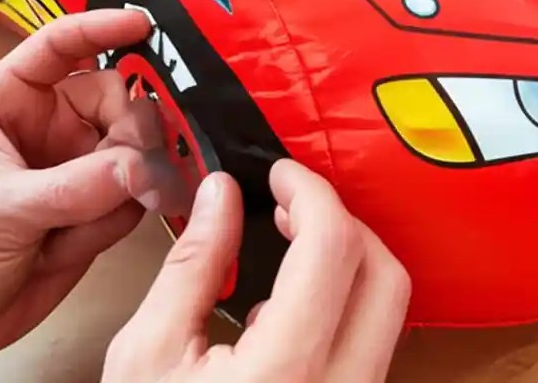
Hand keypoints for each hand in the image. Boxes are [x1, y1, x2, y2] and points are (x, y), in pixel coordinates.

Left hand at [0, 9, 184, 377]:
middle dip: (129, 135)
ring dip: (128, 185)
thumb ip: (75, 186)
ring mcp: (79, 166)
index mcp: (8, 101)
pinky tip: (80, 243)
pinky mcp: (100, 206)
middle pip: (118, 100)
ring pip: (138, 150)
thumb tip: (141, 166)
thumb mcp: (0, 211)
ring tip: (82, 226)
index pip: (60, 46)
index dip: (101, 28)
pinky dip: (126, 217)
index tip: (143, 24)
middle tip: (129, 173)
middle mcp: (50, 125)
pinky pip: (139, 195)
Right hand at [103, 159, 411, 382]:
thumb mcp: (148, 352)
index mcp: (287, 369)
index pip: (334, 248)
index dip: (311, 192)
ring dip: (349, 259)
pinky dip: (347, 301)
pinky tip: (294, 301)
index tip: (282, 175)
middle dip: (342, 221)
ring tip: (287, 246)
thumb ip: (191, 264)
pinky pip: (375, 341)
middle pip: (384, 273)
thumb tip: (220, 193)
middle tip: (291, 203)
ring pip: (389, 309)